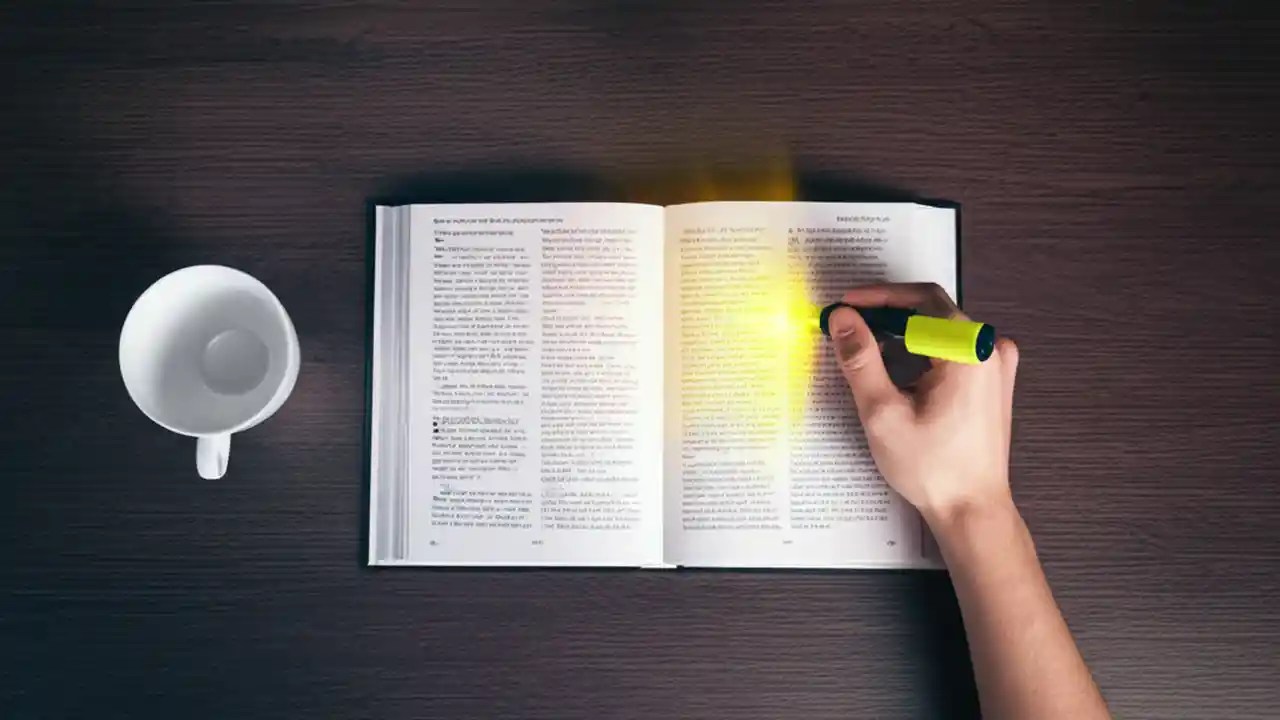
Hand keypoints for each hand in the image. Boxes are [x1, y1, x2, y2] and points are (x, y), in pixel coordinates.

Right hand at [826, 283, 1018, 525]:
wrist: (971, 508)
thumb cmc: (933, 469)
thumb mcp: (883, 412)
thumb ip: (860, 359)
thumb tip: (842, 319)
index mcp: (968, 350)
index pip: (919, 299)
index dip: (877, 297)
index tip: (846, 305)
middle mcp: (989, 350)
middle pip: (931, 311)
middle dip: (886, 315)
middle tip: (849, 326)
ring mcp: (995, 365)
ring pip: (940, 330)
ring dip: (903, 335)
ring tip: (868, 354)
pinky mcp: (993, 381)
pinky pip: (953, 349)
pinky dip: (923, 351)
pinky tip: (897, 372)